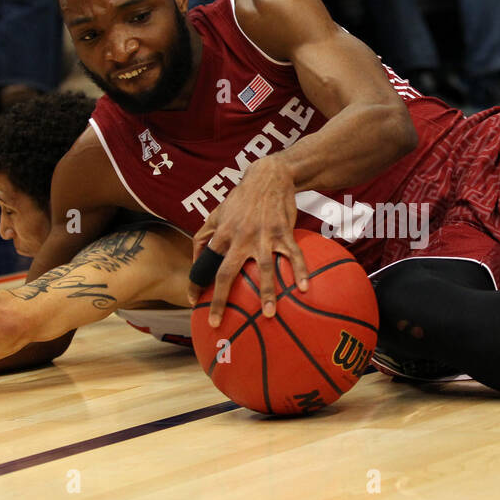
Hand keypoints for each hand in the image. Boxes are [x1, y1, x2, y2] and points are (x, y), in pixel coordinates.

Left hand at [186, 156, 308, 327]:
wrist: (268, 177)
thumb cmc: (240, 200)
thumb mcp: (215, 213)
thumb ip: (203, 237)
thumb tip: (195, 263)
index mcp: (222, 233)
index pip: (205, 263)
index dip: (196, 284)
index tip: (193, 303)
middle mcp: (240, 236)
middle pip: (228, 272)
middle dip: (221, 300)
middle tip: (217, 322)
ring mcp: (264, 235)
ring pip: (265, 268)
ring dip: (267, 292)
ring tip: (269, 314)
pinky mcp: (284, 232)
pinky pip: (293, 255)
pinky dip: (300, 271)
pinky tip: (305, 289)